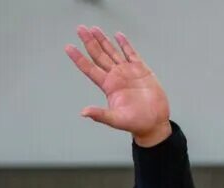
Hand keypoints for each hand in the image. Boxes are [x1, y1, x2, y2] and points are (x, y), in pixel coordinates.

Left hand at [65, 27, 170, 145]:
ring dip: (103, 40)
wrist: (154, 122)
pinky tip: (118, 35)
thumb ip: (100, 115)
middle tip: (80, 29)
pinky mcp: (141, 70)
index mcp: (108, 86)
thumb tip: (84, 112)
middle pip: (99, 55)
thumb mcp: (116, 120)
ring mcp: (128, 72)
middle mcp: (115, 77)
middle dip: (89, 42)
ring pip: (112, 52)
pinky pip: (131, 54)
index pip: (90, 69)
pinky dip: (125, 44)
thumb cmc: (135, 123)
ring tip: (94, 28)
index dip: (79, 58)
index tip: (69, 47)